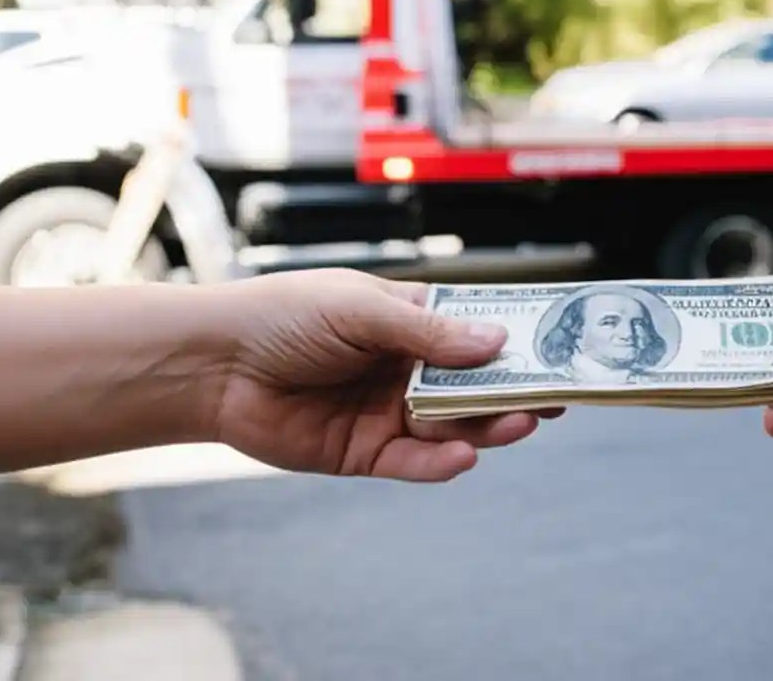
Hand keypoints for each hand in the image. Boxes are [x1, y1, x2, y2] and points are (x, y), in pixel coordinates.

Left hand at [209, 270, 558, 482]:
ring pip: (452, 425)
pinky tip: (464, 455)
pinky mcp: (365, 452)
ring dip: (488, 426)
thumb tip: (497, 343)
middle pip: (473, 385)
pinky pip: (414, 462)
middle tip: (557, 396)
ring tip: (522, 422)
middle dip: (513, 390)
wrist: (213, 366)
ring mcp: (388, 411)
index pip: (474, 332)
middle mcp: (404, 368)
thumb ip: (428, 333)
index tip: (559, 347)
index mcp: (407, 322)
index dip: (516, 341)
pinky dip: (441, 462)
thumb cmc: (283, 317)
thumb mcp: (361, 310)